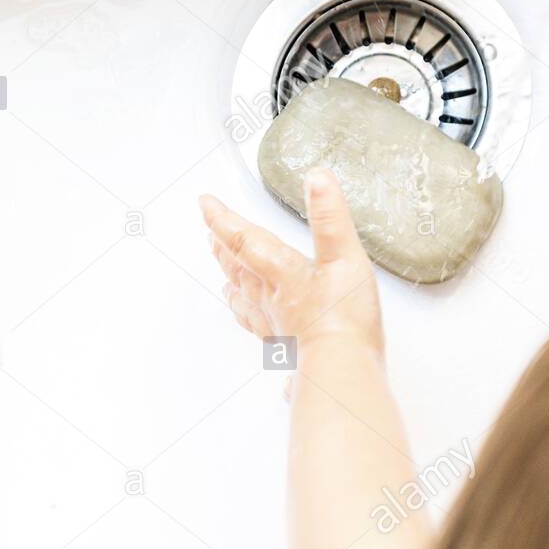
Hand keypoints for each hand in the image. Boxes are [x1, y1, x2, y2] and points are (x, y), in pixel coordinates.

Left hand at [201, 168, 382, 354]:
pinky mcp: (289, 346)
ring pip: (245, 297)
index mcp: (280, 270)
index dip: (222, 218)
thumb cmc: (342, 318)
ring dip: (232, 280)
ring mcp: (277, 322)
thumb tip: (318, 178)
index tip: (205, 203)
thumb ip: (330, 218)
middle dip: (223, 247)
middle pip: (238, 267)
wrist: (341, 369)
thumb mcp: (343, 258)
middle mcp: (271, 296)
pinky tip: (252, 321)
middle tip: (211, 232)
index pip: (243, 238)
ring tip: (224, 274)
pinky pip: (260, 327)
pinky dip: (250, 318)